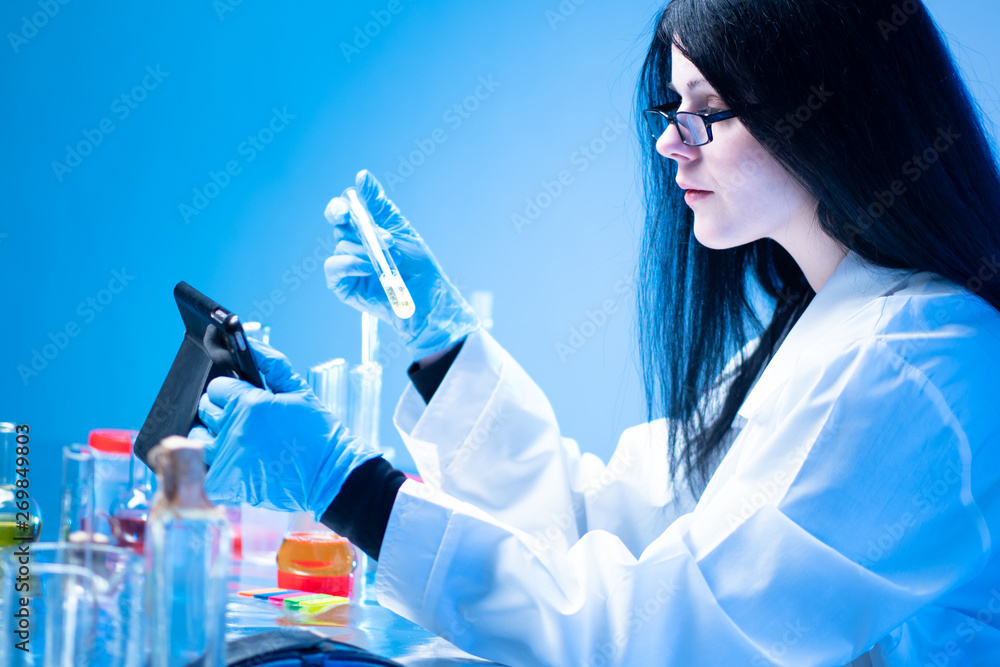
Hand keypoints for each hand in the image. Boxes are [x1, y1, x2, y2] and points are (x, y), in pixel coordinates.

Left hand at [188, 338, 381, 519]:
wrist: (329, 475)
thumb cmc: (317, 433)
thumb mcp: (299, 390)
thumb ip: (272, 364)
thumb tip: (248, 342)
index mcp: (250, 404)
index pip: (216, 387)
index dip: (231, 390)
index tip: (243, 398)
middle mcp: (234, 431)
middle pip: (205, 409)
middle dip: (223, 410)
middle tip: (246, 420)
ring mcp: (227, 459)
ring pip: (198, 437)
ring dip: (213, 437)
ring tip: (237, 442)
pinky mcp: (225, 484)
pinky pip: (202, 468)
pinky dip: (214, 464)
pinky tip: (235, 463)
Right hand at [323, 169, 479, 360]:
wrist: (425, 297)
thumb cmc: (417, 265)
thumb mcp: (400, 228)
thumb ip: (378, 204)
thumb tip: (361, 176)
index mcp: (366, 228)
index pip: (344, 210)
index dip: (341, 205)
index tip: (348, 205)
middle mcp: (353, 243)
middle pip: (337, 223)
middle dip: (347, 220)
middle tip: (354, 220)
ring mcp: (347, 264)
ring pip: (342, 245)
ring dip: (366, 249)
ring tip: (390, 258)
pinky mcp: (343, 284)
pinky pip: (334, 266)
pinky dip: (351, 264)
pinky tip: (370, 269)